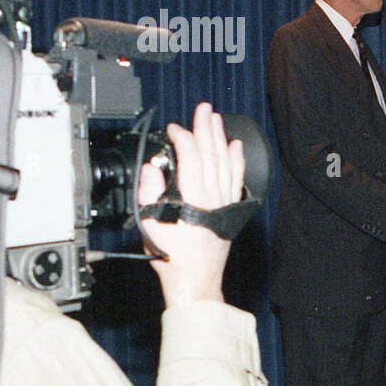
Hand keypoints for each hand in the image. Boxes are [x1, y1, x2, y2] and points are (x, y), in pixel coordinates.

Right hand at [138, 102, 243, 307]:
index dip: (182, 138)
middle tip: (204, 108)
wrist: (194, 277)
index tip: (173, 128)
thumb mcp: (149, 222)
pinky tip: (235, 146)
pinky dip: (236, 160)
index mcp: (192, 197)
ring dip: (220, 138)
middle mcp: (213, 195)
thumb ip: (149, 191)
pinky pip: (236, 178)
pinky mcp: (230, 207)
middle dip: (206, 128)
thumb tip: (152, 168)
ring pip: (225, 162)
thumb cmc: (172, 255)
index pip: (191, 156)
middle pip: (211, 153)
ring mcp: (224, 201)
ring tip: (216, 119)